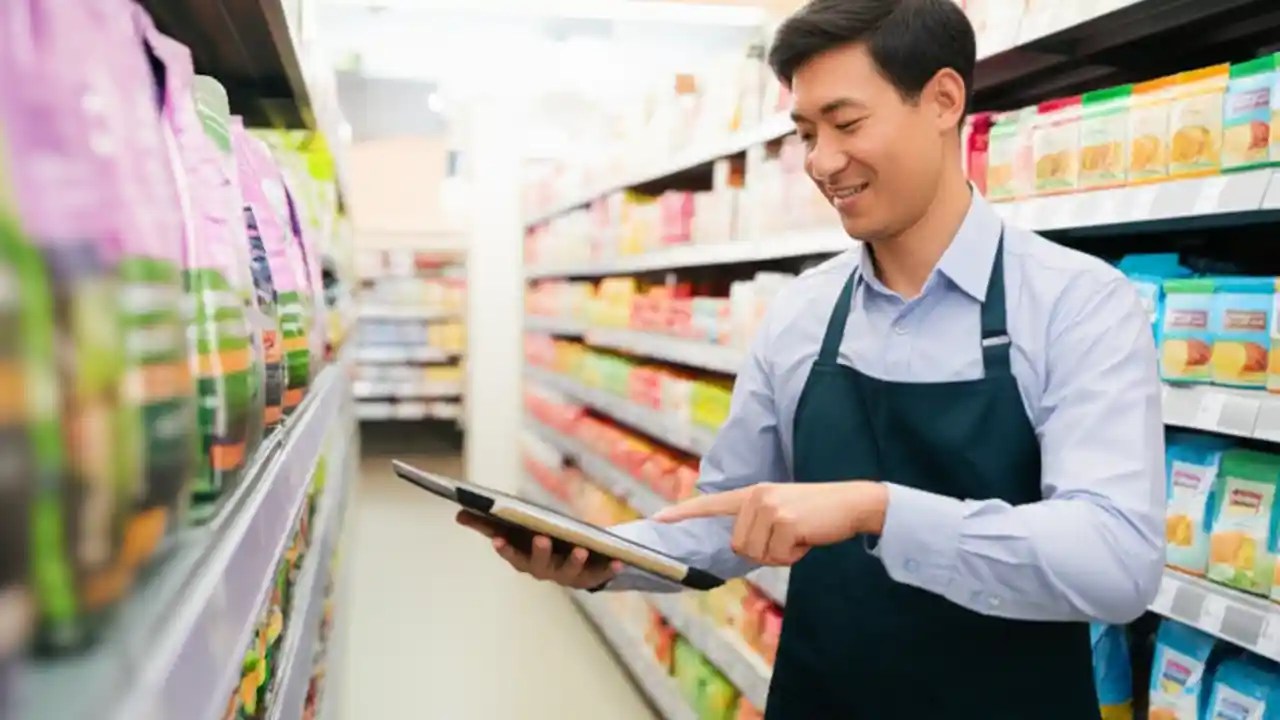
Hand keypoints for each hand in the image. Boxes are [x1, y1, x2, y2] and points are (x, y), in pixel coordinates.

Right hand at [455, 511, 622, 589]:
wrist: (573, 555)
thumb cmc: (537, 540)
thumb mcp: (516, 530)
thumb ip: (488, 524)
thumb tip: (459, 513)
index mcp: (525, 559)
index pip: (512, 556)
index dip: (506, 549)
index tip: (499, 539)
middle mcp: (544, 571)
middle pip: (540, 566)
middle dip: (540, 553)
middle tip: (542, 538)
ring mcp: (567, 576)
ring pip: (570, 572)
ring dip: (574, 562)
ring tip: (580, 549)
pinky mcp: (590, 576)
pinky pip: (600, 575)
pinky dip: (609, 569)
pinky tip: (619, 561)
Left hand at [652, 482, 887, 565]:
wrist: (852, 503)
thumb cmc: (816, 514)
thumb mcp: (781, 512)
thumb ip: (756, 524)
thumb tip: (738, 548)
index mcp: (751, 493)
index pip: (710, 503)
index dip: (682, 513)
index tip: (657, 520)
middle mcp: (755, 497)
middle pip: (738, 547)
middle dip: (765, 551)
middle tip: (789, 536)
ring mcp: (769, 507)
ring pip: (755, 553)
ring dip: (779, 554)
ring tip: (798, 535)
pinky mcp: (784, 521)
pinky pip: (777, 556)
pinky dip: (794, 555)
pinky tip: (807, 538)